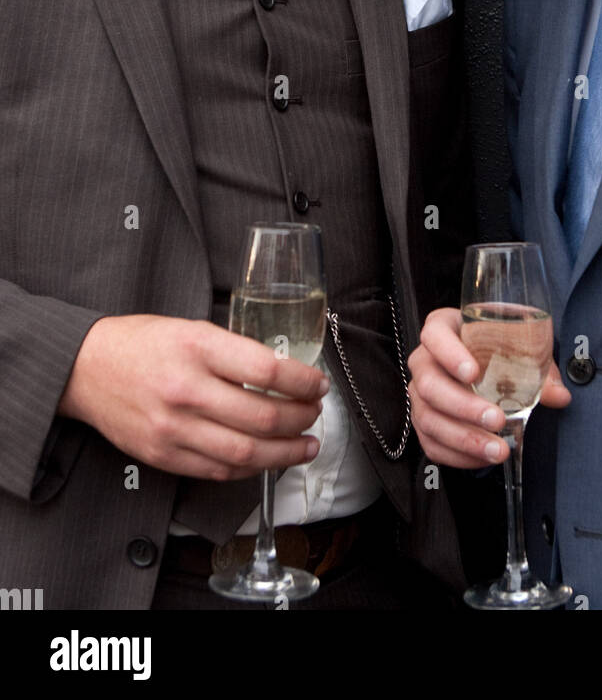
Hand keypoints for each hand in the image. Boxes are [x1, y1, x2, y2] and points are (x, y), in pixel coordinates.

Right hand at [57, 314, 328, 479]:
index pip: (266, 370)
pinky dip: (250, 468)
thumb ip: (233, 351)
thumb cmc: (142, 342)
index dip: (302, 381)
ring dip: (285, 453)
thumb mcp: (191, 328)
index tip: (318, 384)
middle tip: (316, 414)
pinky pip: (218, 470)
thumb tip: (283, 372)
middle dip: (301, 418)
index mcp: (197, 347)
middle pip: (262, 415)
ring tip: (306, 445)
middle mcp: (186, 389)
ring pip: (245, 452)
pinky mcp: (163, 456)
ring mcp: (173, 428)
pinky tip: (268, 459)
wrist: (85, 368)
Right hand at [408, 307, 570, 467]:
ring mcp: (420, 394)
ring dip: (464, 438)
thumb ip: (538, 369)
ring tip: (497, 450)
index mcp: (443, 329)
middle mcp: (425, 360)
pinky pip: (431, 444)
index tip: (473, 373)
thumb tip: (559, 395)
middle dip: (463, 406)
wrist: (485, 363)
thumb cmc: (498, 347)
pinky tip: (484, 459)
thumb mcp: (520, 347)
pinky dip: (458, 455)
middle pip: (429, 384)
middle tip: (497, 419)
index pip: (434, 335)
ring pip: (428, 418)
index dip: (449, 354)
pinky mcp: (423, 422)